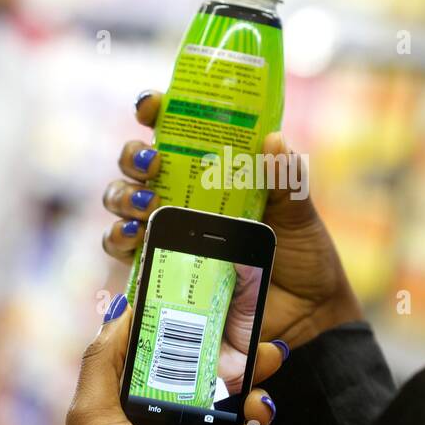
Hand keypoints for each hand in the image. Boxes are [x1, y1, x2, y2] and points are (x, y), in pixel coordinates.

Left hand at [58, 297, 288, 424]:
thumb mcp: (90, 414)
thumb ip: (104, 360)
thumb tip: (121, 308)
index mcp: (141, 419)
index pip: (182, 372)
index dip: (208, 348)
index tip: (232, 324)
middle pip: (222, 398)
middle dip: (249, 377)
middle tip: (270, 357)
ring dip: (260, 420)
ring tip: (253, 421)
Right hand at [103, 90, 364, 350]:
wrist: (305, 319)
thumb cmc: (305, 259)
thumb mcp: (301, 216)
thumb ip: (288, 180)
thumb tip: (273, 139)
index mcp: (217, 171)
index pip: (177, 129)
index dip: (156, 110)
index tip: (153, 106)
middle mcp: (186, 196)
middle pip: (138, 164)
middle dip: (133, 156)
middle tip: (152, 163)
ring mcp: (170, 232)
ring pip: (122, 201)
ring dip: (122, 196)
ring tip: (145, 204)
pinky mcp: (160, 268)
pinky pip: (123, 249)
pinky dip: (119, 238)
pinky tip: (134, 236)